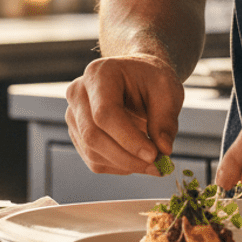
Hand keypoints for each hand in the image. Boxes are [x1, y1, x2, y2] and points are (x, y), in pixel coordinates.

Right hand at [65, 54, 183, 177]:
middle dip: (127, 157)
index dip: (128, 138)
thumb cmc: (151, 79)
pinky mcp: (78, 134)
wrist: (138, 76)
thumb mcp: (167, 89)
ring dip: (125, 164)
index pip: (105, 113)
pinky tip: (138, 159)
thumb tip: (163, 149)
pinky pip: (94, 160)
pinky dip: (120, 166)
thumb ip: (165, 118)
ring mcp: (74, 115)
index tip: (154, 155)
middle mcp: (79, 93)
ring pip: (93, 152)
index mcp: (100, 74)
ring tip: (154, 162)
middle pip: (93, 135)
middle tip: (157, 166)